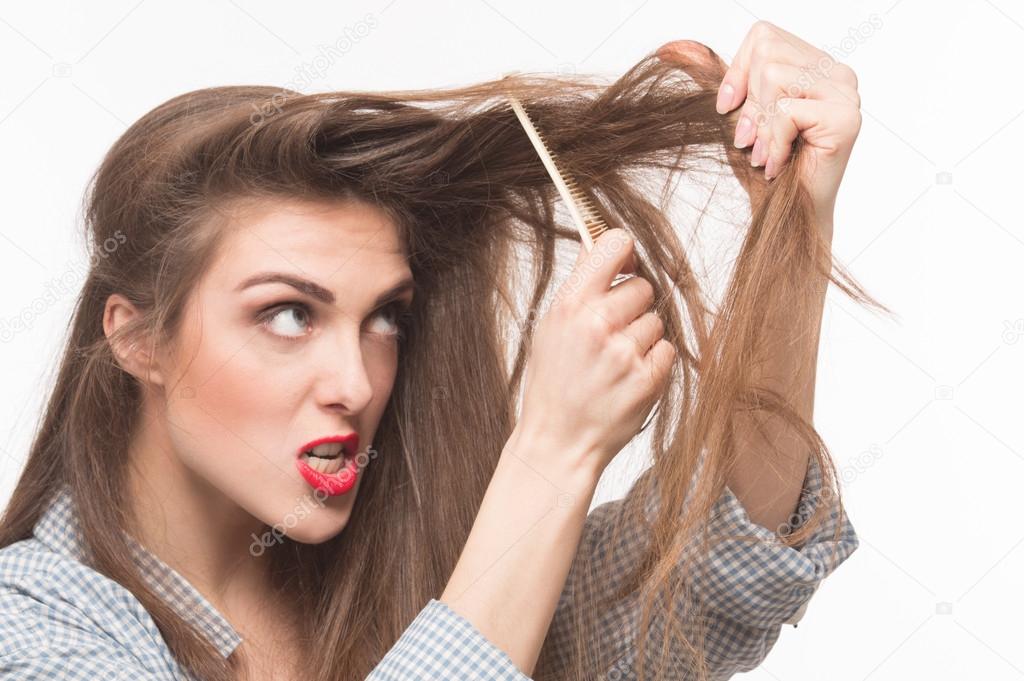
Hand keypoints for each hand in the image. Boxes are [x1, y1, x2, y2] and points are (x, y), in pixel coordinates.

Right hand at [515, 229, 675, 480]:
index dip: (625, 252)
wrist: (558, 443)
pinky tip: (629, 377)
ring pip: (656, 321)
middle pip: (643, 286)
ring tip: (616, 362)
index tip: (625, 264)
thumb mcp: (550, 329)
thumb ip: (579, 286)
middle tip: (612, 332)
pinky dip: (654, 362)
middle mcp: (596, 325)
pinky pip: (667, 350)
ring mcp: (623, 353)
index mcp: (568, 306)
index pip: (613, 245)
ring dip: (642, 338)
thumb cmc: (553, 386)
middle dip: (632, 306)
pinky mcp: (647, 379)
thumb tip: (601, 242)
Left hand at [657, 21, 861, 222]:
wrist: (787, 220)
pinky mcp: (845, 118)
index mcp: (816, 65)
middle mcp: (837, 73)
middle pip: (768, 54)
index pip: (765, 37)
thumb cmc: (763, 170)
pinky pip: (786, 110)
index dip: (737, 71)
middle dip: (749, 103)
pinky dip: (773, 142)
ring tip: (762, 154)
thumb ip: (712, 79)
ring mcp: (846, 94)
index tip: (726, 108)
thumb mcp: (733, 116)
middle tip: (748, 141)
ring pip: (775, 77)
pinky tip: (776, 165)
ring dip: (759, 124)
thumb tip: (669, 47)